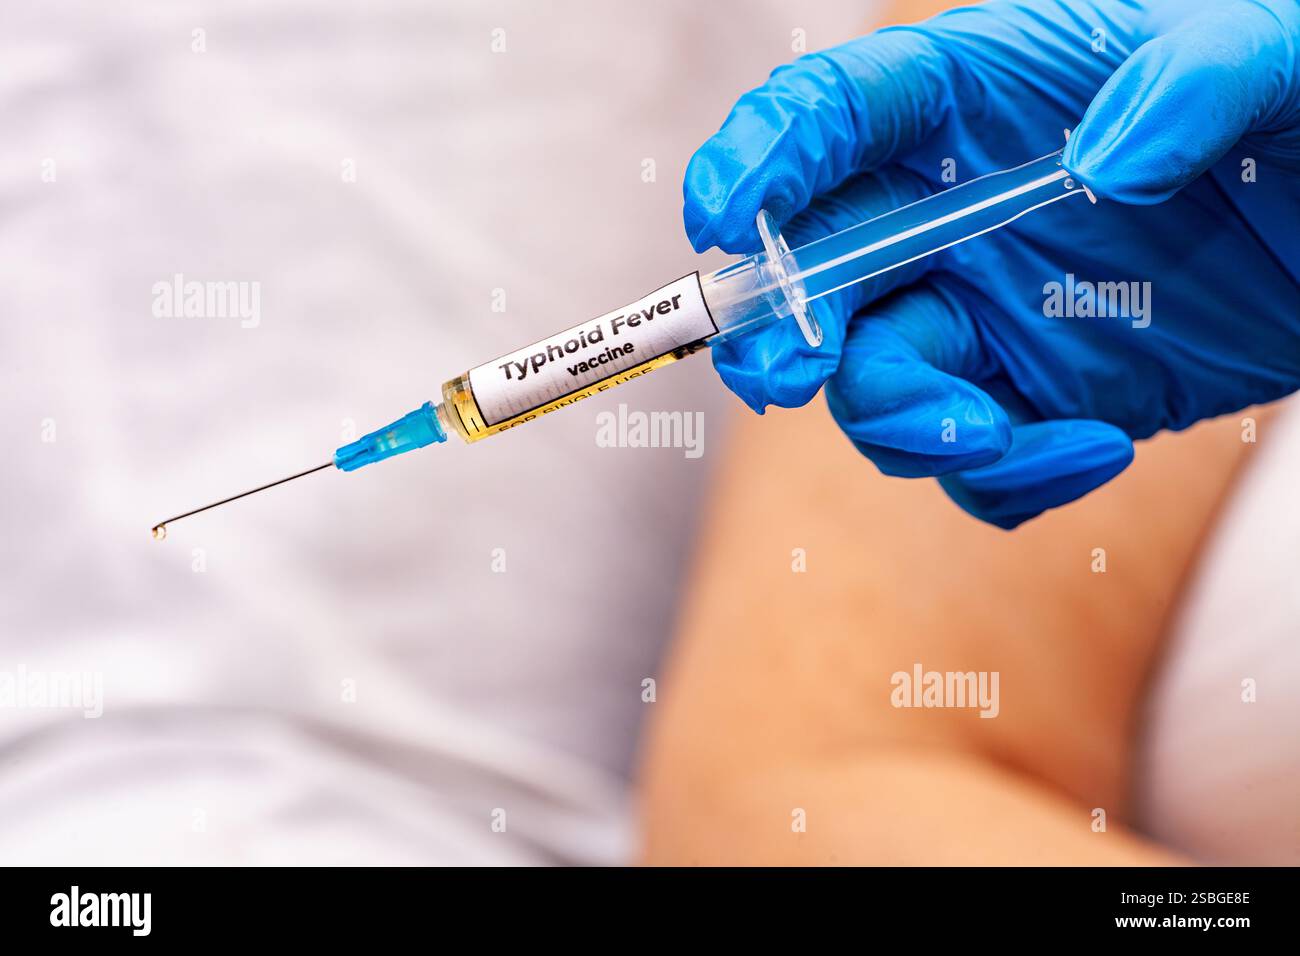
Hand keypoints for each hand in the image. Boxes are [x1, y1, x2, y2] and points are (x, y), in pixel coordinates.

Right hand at [684, 0, 1299, 527]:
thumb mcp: (1282, 57)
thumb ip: (1199, 81)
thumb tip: (1108, 164)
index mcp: (983, 96)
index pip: (839, 111)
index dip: (765, 156)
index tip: (725, 215)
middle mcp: (959, 206)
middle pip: (817, 269)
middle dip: (781, 329)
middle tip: (790, 374)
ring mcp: (986, 309)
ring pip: (874, 384)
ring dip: (905, 423)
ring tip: (995, 432)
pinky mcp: (1030, 392)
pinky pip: (968, 460)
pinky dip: (1005, 480)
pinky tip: (1099, 450)